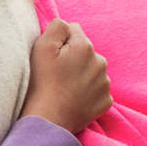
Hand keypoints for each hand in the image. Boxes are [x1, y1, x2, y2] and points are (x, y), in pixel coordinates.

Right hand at [20, 19, 111, 133]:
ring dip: (79, 73)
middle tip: (55, 72)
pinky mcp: (105, 102)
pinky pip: (96, 88)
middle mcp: (100, 63)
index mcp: (85, 47)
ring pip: (90, 69)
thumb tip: (66, 25)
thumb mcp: (41, 47)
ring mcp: (104, 84)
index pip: (73, 30)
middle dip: (72, 56)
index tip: (50, 56)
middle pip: (83, 50)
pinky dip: (86, 90)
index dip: (59, 41)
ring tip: (62, 86)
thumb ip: (56, 27)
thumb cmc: (41, 82)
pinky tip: (72, 97)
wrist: (48, 120)